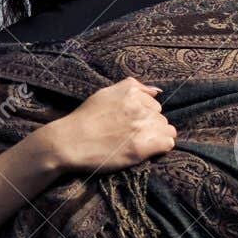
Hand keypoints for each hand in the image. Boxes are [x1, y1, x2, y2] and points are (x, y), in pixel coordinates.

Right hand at [42, 76, 177, 173]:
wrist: (69, 142)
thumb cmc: (84, 119)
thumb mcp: (105, 93)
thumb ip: (132, 88)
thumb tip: (157, 92)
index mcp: (130, 92)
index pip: (154, 104)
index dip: (144, 115)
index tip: (129, 123)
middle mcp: (139, 107)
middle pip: (160, 117)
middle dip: (150, 125)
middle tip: (130, 134)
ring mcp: (141, 126)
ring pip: (167, 130)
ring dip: (156, 136)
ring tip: (136, 142)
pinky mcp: (142, 146)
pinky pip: (168, 143)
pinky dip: (160, 147)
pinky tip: (146, 150)